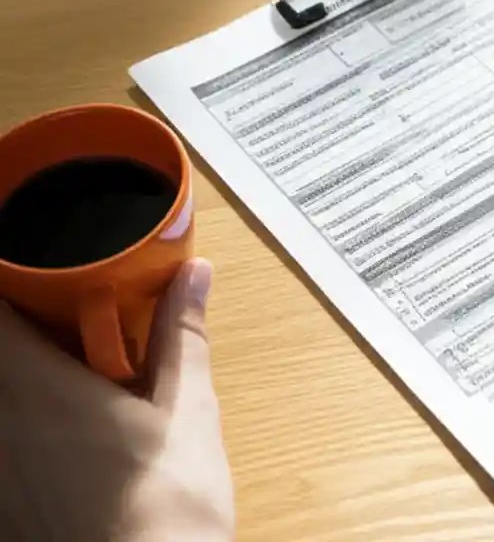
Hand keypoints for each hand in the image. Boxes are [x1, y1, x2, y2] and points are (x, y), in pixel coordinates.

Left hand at [0, 259, 233, 541]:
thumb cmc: (170, 507)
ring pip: (0, 397)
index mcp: (39, 389)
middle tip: (70, 314)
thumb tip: (193, 274)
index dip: (12, 281)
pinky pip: (6, 441)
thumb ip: (182, 337)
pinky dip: (26, 421)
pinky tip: (70, 434)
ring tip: (76, 369)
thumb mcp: (189, 413)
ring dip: (25, 374)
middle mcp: (2, 423)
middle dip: (25, 325)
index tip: (39, 267)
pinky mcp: (4, 503)